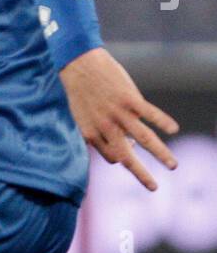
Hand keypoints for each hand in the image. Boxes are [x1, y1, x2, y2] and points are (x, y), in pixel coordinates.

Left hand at [59, 47, 178, 191]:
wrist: (79, 64)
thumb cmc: (78, 90)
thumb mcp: (80, 116)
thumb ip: (95, 132)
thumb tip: (119, 144)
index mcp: (92, 134)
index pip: (112, 157)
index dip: (123, 156)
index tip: (130, 148)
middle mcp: (106, 128)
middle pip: (127, 158)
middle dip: (141, 175)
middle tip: (154, 188)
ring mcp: (119, 114)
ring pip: (144, 140)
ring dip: (160, 154)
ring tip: (172, 165)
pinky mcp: (130, 99)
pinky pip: (151, 114)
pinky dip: (163, 122)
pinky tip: (174, 129)